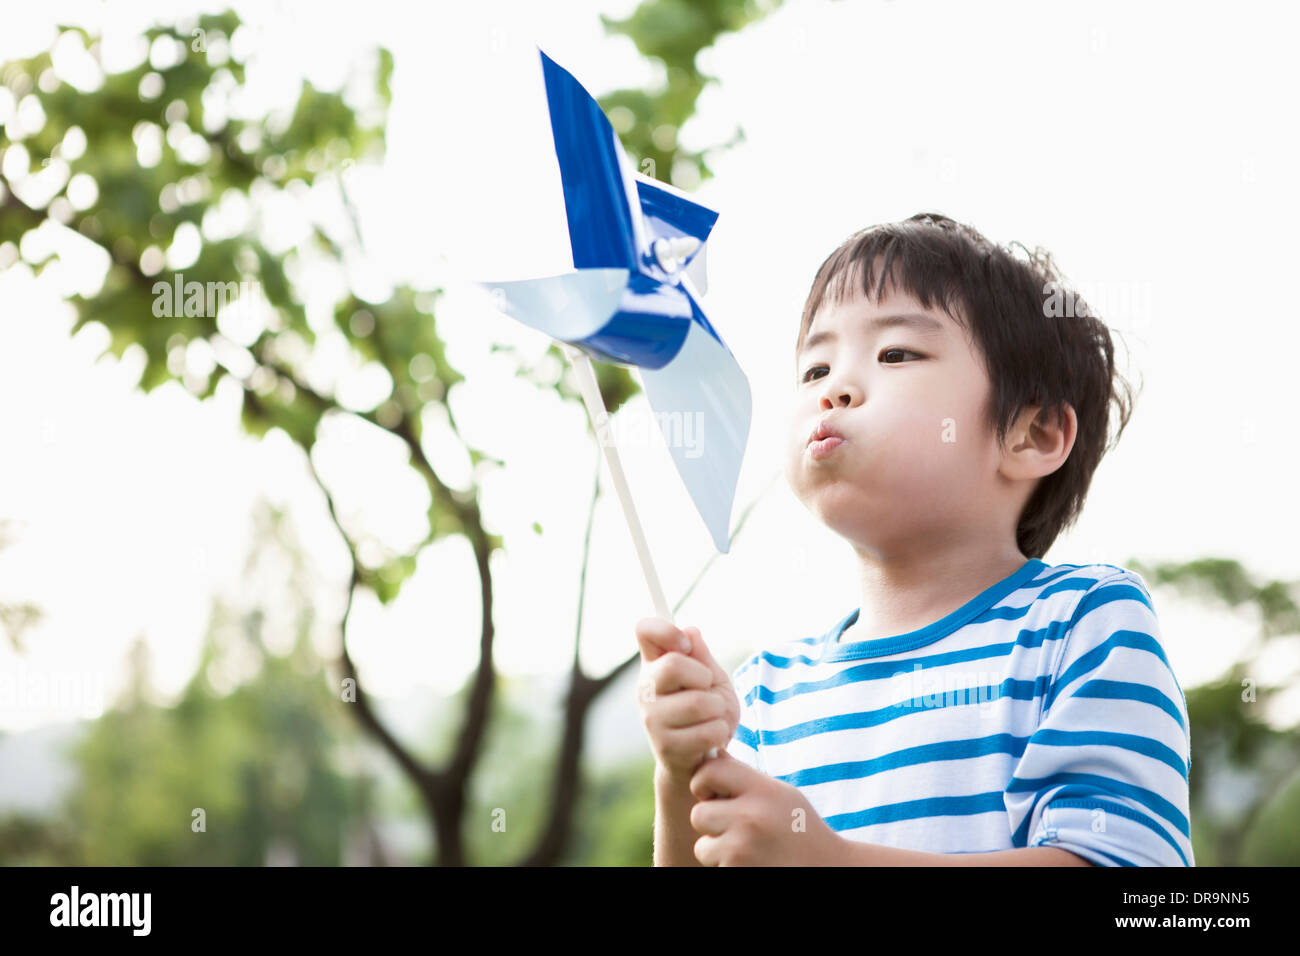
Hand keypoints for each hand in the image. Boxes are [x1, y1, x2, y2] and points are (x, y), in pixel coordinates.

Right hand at [635, 617, 740, 782]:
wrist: (702, 760)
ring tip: (712, 717)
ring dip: (718, 710)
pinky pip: (708, 731)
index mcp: (655, 665)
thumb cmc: (707, 713)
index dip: (665, 630)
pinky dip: (720, 732)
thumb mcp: (712, 680)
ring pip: (698, 702)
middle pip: (673, 665)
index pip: (644, 630)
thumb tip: (690, 631)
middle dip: (704, 678)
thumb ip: (702, 658)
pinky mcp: (665, 746)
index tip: (685, 644)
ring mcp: (652, 718)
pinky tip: (711, 738)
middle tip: (706, 690)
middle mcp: (646, 689)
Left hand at [689, 750, 848, 865]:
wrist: (828, 869)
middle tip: (736, 827)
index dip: (704, 782)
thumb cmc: (799, 828)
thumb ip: (744, 776)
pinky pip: (713, 867)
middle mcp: (752, 818)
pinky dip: (727, 867)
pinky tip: (753, 863)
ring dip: (717, 850)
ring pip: (702, 846)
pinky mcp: (738, 872)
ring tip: (747, 848)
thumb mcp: (779, 793)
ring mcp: (744, 850)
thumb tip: (710, 752)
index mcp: (763, 790)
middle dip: (711, 823)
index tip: (716, 793)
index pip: (708, 771)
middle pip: (698, 814)